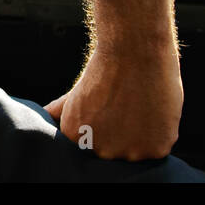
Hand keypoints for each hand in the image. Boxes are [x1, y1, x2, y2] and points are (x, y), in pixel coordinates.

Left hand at [44, 44, 183, 159]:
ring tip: (138, 106)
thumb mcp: (79, 92)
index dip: (100, 128)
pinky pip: (157, 148)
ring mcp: (127, 152)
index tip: (108, 111)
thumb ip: (64, 109)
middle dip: (119, 134)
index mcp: (75, 136)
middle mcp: (99, 150)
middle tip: (124, 106)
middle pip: (112, 151)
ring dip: (139, 136)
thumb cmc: (107, 68)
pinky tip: (153, 110)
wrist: (134, 52)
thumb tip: (46, 114)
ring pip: (135, 151)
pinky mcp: (154, 150)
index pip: (88, 145)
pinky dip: (159, 133)